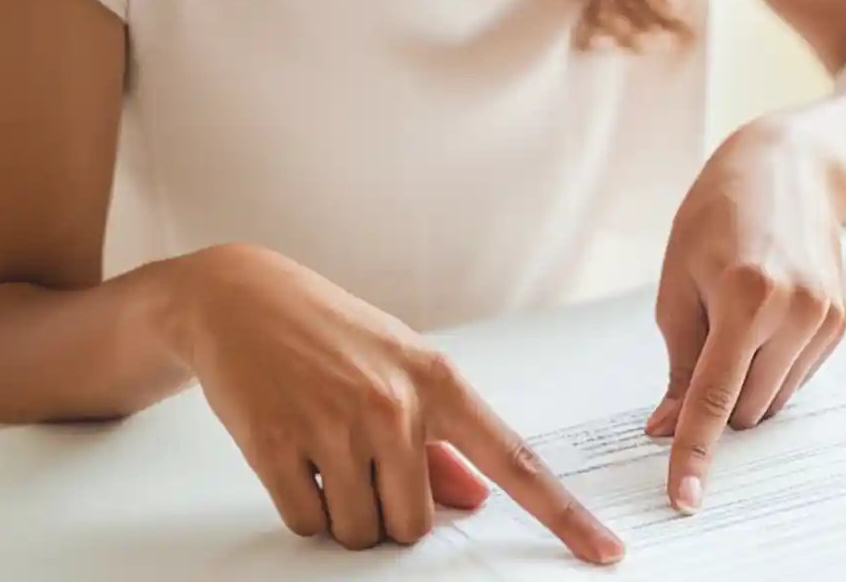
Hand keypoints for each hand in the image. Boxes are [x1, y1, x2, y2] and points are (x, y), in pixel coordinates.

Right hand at [170, 244, 623, 562]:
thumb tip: (474, 497)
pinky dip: (302, 507)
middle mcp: (395, 404)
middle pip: (414, 524)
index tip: (604, 550)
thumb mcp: (401, 369)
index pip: (515, 462)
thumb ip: (442, 440)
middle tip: (362, 463)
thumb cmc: (332, 331)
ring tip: (326, 450)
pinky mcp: (276, 444)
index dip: (564, 514)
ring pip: (359, 531)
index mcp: (439, 382)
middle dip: (389, 511)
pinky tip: (295, 454)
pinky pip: (306, 524)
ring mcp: (335, 424)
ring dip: (343, 512)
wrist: (241, 296)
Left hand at [645, 119, 845, 512]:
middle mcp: (793, 312)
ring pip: (771, 401)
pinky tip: (760, 321)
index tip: (684, 496)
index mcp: (745, 296)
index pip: (712, 396)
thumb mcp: (678, 281)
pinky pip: (794, 379)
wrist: (791, 168)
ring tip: (733, 322)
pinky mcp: (839, 323)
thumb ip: (678, 362)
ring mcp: (824, 320)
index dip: (693, 451)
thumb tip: (669, 426)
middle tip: (700, 346)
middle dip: (713, 404)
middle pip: (744, 408)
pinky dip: (768, 369)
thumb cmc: (721, 213)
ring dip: (742, 387)